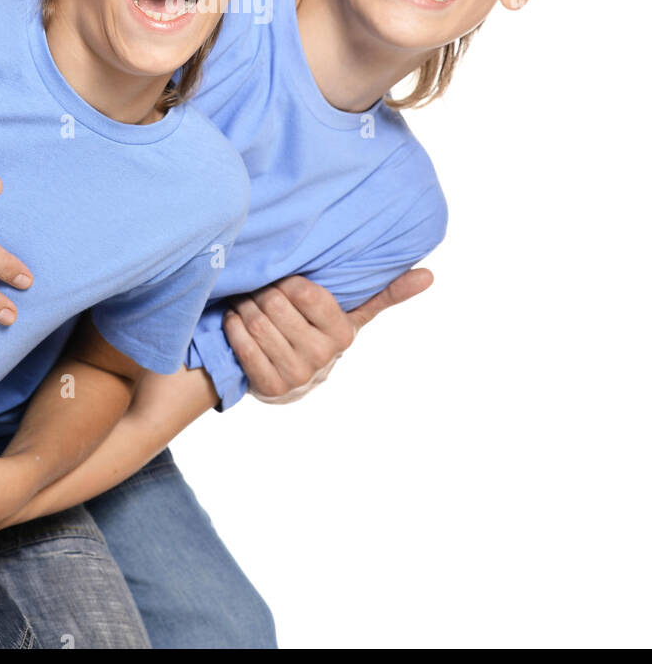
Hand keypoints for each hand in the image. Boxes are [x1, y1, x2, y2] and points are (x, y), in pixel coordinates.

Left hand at [223, 268, 433, 402]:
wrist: (296, 382)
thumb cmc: (323, 335)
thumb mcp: (354, 314)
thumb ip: (387, 294)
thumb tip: (429, 275)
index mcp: (342, 333)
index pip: (307, 294)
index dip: (288, 282)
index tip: (283, 279)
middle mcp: (322, 357)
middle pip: (276, 306)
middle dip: (261, 291)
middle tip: (257, 286)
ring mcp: (295, 376)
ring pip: (256, 324)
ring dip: (244, 307)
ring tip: (245, 300)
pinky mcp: (270, 388)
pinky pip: (243, 347)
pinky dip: (234, 328)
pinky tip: (236, 319)